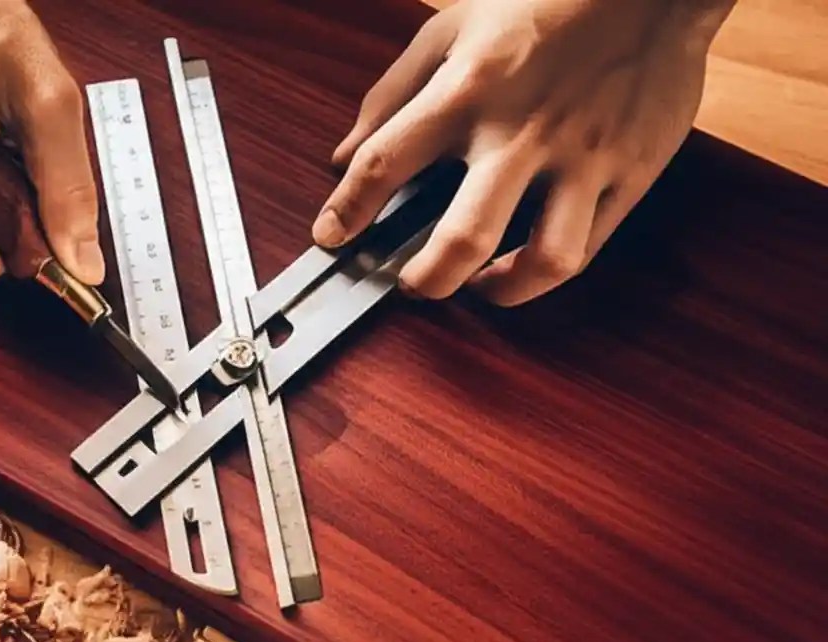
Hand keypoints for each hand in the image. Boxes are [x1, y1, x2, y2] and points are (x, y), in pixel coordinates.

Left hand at [314, 0, 735, 305]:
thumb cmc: (543, 1)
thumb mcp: (450, 28)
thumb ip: (391, 95)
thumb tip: (345, 156)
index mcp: (466, 91)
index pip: (386, 163)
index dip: (348, 210)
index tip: (331, 236)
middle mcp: (521, 133)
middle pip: (464, 237)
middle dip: (425, 280)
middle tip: (410, 284)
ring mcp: (582, 157)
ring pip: (543, 260)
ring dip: (500, 291)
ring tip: (476, 285)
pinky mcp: (631, 171)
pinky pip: (588, 245)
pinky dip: (548, 270)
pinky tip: (525, 264)